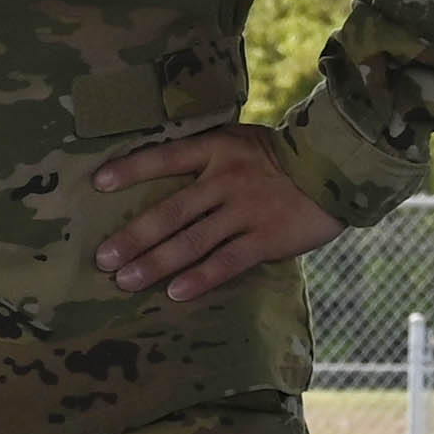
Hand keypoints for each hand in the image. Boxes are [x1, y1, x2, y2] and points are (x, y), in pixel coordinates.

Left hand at [93, 124, 341, 301]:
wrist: (336, 168)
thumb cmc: (278, 156)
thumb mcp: (238, 141)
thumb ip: (204, 156)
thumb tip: (158, 176)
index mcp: (215, 149)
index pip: (164, 157)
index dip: (130, 169)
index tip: (97, 183)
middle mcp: (225, 179)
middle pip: (170, 212)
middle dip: (133, 237)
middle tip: (103, 258)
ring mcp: (246, 211)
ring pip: (192, 241)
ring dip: (155, 263)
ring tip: (124, 281)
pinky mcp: (266, 238)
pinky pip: (226, 262)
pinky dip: (200, 278)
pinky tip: (174, 292)